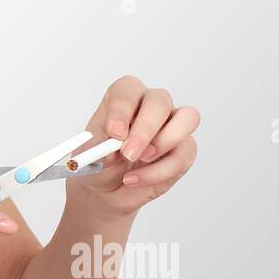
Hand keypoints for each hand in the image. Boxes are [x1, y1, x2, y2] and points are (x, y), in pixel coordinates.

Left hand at [66, 75, 199, 219]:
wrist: (106, 188)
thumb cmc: (99, 162)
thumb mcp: (90, 154)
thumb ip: (102, 147)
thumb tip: (116, 147)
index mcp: (124, 97)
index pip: (128, 90)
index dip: (121, 110)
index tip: (115, 134)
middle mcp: (150, 105)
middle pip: (160, 101)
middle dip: (145, 129)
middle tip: (129, 153)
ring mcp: (171, 125)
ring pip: (187, 117)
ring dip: (165, 141)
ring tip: (142, 159)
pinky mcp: (183, 149)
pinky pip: (184, 153)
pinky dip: (160, 171)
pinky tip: (137, 179)